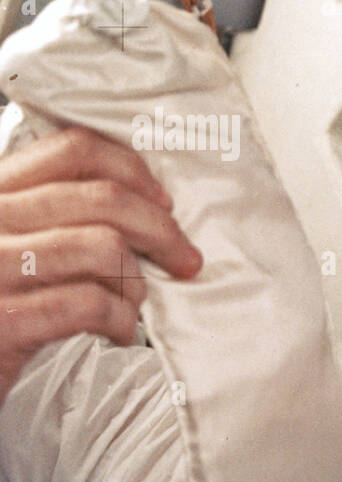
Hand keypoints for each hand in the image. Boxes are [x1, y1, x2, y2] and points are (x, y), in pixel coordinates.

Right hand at [0, 127, 202, 404]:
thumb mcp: (12, 243)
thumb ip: (56, 216)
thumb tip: (148, 207)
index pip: (74, 149)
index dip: (133, 172)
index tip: (163, 204)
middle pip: (103, 199)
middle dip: (162, 231)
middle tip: (184, 260)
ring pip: (104, 248)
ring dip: (136, 280)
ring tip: (132, 303)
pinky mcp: (5, 320)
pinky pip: (89, 303)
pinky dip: (120, 318)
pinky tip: (118, 331)